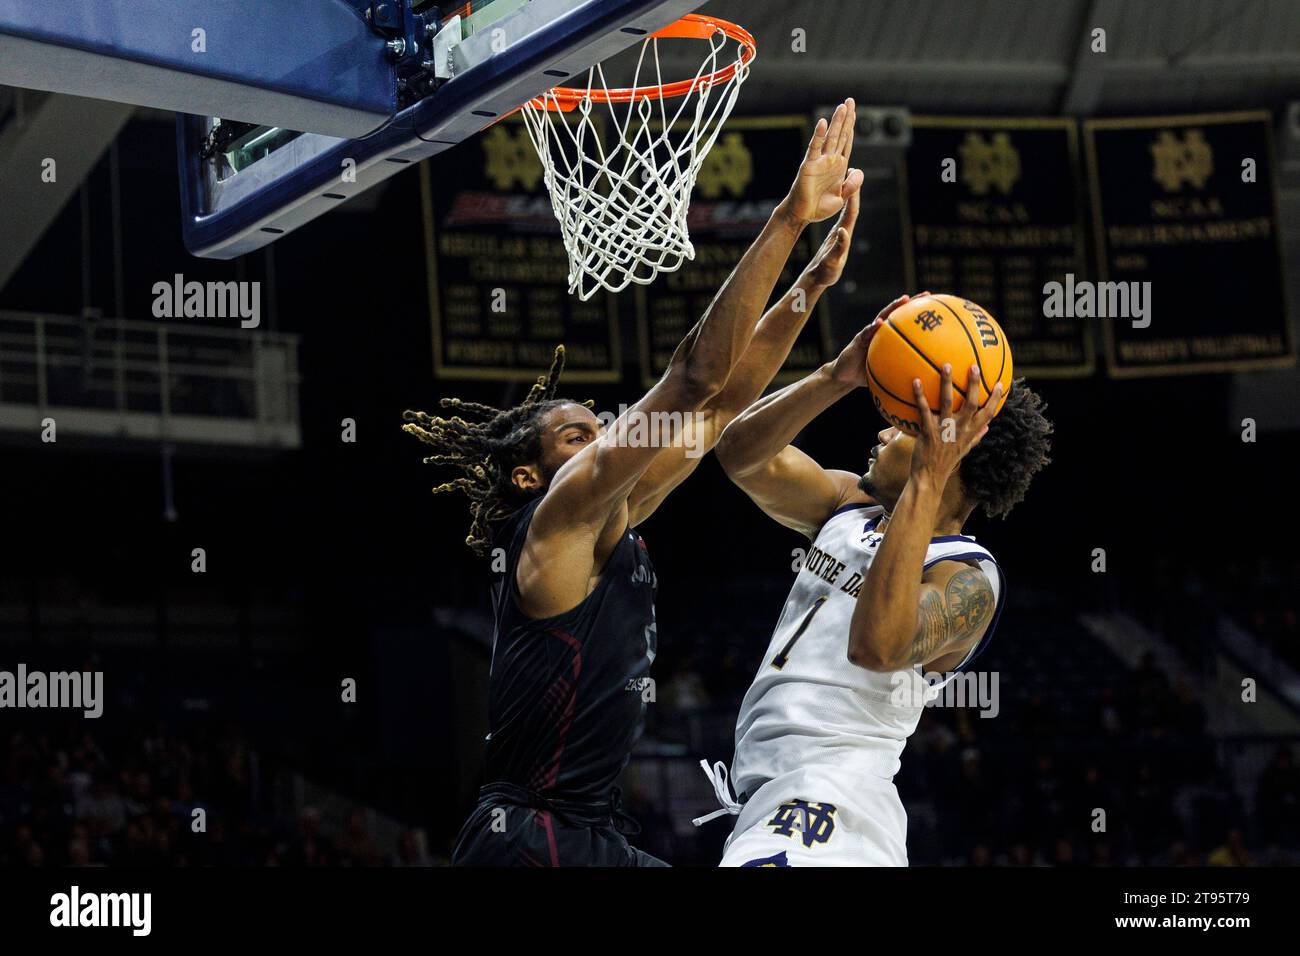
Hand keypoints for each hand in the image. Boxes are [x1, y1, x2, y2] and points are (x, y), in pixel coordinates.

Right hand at [780, 98, 863, 224]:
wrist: (802, 214)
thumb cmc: (819, 207)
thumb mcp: (842, 198)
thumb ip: (852, 185)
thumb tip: (857, 170)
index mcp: (839, 166)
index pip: (847, 142)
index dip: (851, 128)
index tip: (854, 112)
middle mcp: (830, 160)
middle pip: (840, 134)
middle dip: (846, 118)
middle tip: (850, 100)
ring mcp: (820, 161)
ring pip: (831, 137)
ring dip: (837, 121)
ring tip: (842, 106)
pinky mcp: (809, 165)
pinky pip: (815, 148)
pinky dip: (819, 135)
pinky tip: (823, 123)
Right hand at [805, 181, 860, 287]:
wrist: (819, 279)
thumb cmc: (826, 273)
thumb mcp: (832, 261)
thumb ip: (839, 247)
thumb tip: (843, 230)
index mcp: (844, 236)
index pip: (851, 213)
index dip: (853, 198)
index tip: (853, 183)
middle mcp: (844, 232)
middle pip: (850, 208)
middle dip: (853, 192)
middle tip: (852, 173)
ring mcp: (839, 234)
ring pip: (845, 211)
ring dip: (846, 196)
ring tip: (845, 179)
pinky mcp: (833, 236)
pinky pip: (838, 216)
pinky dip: (838, 205)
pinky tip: (835, 197)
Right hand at [827, 293, 920, 386]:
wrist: (845, 377)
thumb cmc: (867, 376)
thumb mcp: (887, 375)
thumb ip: (901, 373)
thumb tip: (923, 382)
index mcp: (889, 339)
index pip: (906, 324)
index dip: (919, 315)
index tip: (936, 307)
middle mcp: (880, 332)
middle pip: (897, 313)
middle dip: (912, 303)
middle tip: (926, 294)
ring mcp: (869, 333)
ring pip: (883, 316)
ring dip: (893, 306)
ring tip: (904, 299)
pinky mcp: (858, 339)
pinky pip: (866, 332)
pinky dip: (872, 327)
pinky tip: (879, 323)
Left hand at [909, 363, 1001, 485]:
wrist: (930, 477)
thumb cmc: (946, 462)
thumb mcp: (965, 450)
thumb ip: (976, 437)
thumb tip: (988, 427)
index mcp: (970, 432)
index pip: (988, 413)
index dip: (996, 399)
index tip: (1001, 384)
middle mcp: (960, 429)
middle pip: (972, 403)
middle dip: (974, 384)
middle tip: (974, 366)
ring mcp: (944, 429)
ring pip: (947, 401)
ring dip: (946, 382)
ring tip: (946, 365)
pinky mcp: (928, 431)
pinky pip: (924, 410)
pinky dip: (920, 395)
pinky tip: (916, 381)